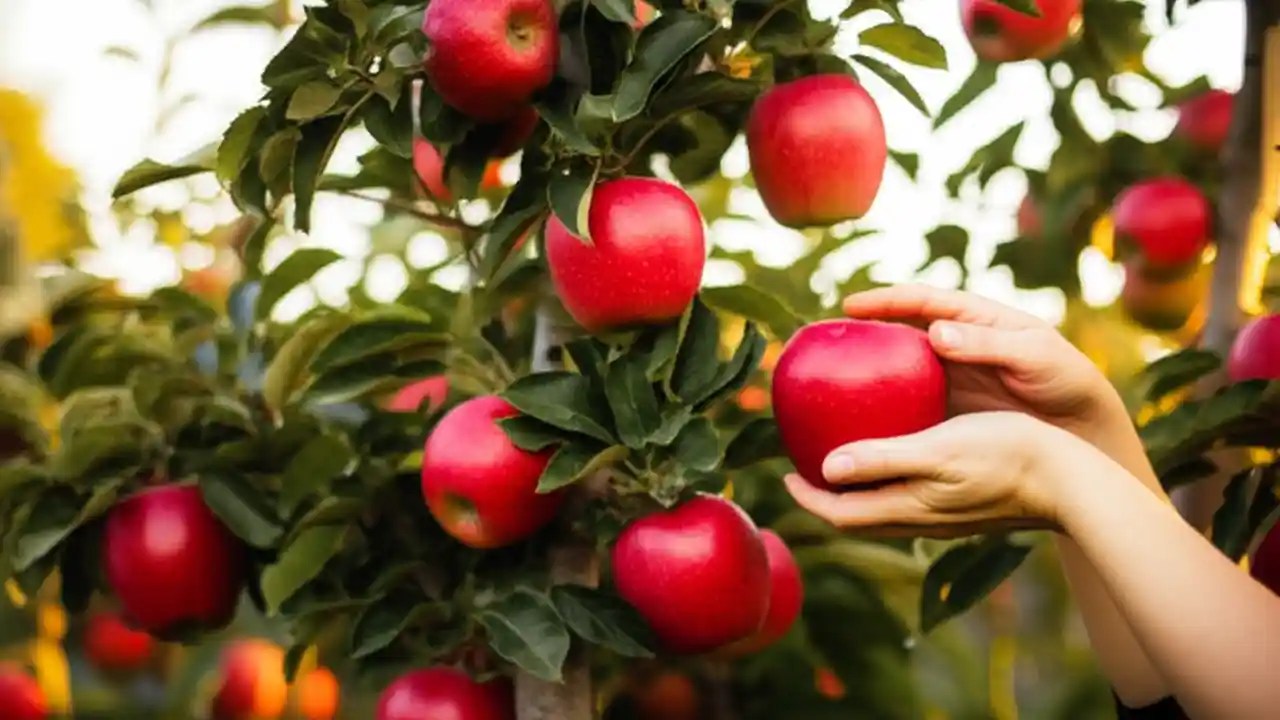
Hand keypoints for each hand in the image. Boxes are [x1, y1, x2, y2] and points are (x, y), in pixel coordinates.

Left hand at [784, 412, 1091, 537]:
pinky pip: (912, 498)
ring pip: (885, 509)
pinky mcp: (965, 506)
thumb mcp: (936, 449)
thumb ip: (881, 459)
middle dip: (825, 496)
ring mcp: (944, 517)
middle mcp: (921, 519)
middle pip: (857, 516)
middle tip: (806, 466)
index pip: (840, 512)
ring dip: (857, 490)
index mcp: (907, 507)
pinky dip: (890, 482)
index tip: (785, 474)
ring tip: (844, 460)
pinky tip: (902, 454)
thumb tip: (826, 468)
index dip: (807, 497)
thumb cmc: (1003, 454)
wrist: (1070, 479)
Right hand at [842, 284, 1120, 441]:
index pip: (921, 301)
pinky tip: (863, 422)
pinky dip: (887, 407)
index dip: (885, 300)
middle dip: (864, 332)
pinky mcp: (952, 409)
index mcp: (975, 319)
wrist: (1085, 428)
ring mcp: (951, 377)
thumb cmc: (1066, 382)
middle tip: (827, 341)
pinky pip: (911, 404)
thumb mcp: (1035, 356)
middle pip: (900, 332)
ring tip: (832, 382)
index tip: (850, 306)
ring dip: (869, 372)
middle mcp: (956, 344)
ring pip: (899, 369)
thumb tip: (935, 332)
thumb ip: (988, 344)